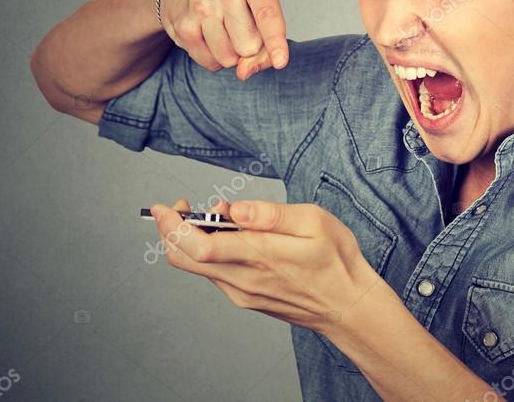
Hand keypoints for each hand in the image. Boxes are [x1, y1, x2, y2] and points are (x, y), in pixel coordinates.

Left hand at [150, 197, 382, 335]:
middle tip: (181, 206)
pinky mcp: (246, 298)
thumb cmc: (336, 261)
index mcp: (259, 255)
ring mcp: (242, 293)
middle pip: (185, 259)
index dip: (172, 225)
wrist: (349, 307)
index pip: (197, 245)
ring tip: (215, 216)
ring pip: (198, 267)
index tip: (165, 206)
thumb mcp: (314, 222)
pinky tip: (230, 238)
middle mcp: (243, 279)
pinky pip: (215, 274)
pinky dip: (210, 253)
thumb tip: (234, 209)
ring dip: (191, 240)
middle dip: (171, 230)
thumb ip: (270, 213)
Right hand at [159, 0, 287, 79]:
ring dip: (231, 54)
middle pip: (250, 46)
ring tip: (223, 29)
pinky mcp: (183, 26)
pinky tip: (208, 36)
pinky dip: (214, 58)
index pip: (267, 15)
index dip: (275, 41)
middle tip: (239, 26)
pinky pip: (211, 62)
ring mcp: (201, 6)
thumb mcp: (259, 7)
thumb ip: (265, 42)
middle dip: (250, 47)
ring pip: (230, 59)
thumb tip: (244, 73)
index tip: (280, 61)